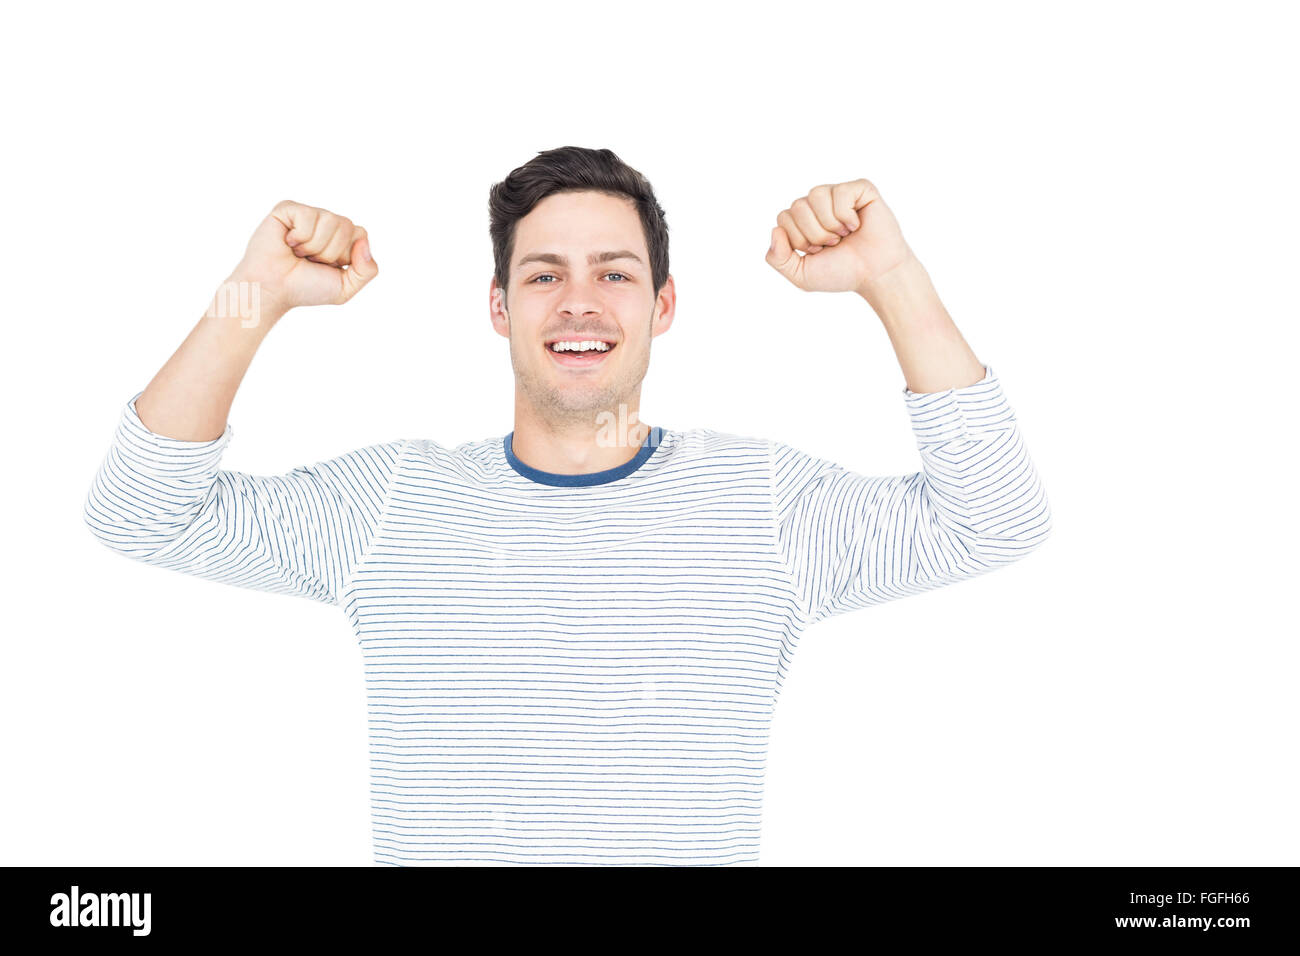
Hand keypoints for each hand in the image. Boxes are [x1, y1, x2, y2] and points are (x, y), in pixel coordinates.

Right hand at [226, 200, 377, 312]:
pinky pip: (308, 216)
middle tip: (310, 260)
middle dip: (329, 252)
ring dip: (313, 246)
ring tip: (298, 253)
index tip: (328, 267)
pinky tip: (288, 242)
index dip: (345, 255)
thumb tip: (364, 241)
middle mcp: (326, 223)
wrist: (273, 289)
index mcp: (342, 239)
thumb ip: (368, 270)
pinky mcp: (288, 209)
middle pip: (347, 226)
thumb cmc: (305, 288)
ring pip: (330, 220)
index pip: (360, 234)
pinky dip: (299, 236)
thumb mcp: (345, 288)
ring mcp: (307, 214)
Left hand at [765, 178, 914, 293]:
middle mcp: (818, 204)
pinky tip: (857, 225)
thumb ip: (778, 259)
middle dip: (815, 234)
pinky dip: (847, 215)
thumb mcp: (801, 275)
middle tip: (833, 244)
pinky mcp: (860, 189)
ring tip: (844, 234)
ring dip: (830, 223)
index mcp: (801, 219)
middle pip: (797, 206)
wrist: (875, 275)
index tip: (818, 251)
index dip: (799, 240)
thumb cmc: (841, 272)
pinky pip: (840, 192)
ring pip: (815, 194)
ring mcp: (838, 194)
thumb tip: (775, 230)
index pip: (783, 218)